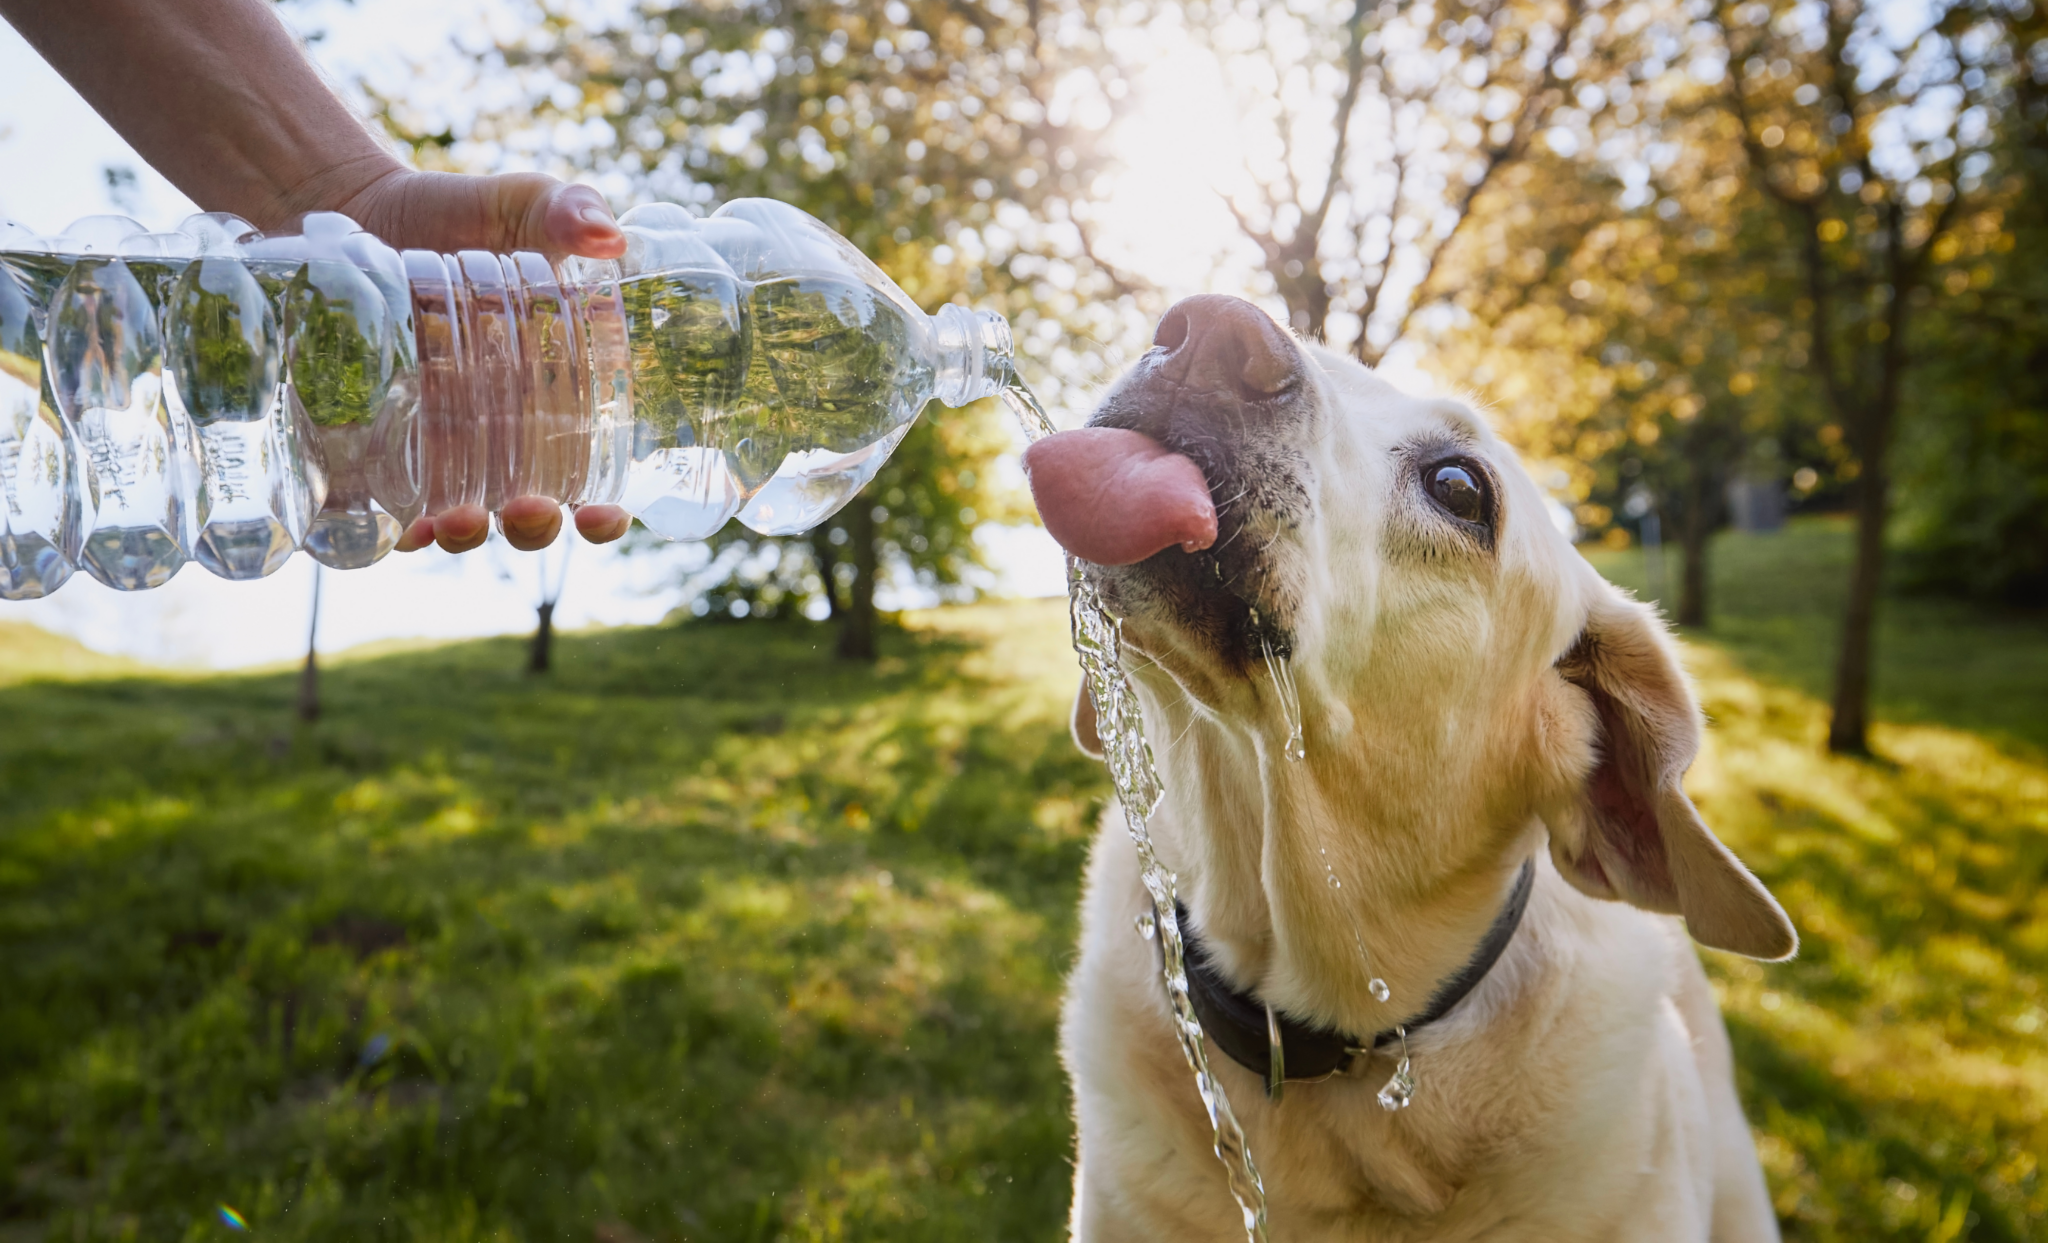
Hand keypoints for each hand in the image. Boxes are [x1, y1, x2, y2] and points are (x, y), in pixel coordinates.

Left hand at [327, 169, 634, 554]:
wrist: (357, 208)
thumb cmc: (458, 214)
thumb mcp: (521, 204)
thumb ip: (568, 210)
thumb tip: (609, 236)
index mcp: (555, 398)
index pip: (594, 475)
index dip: (605, 512)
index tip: (608, 515)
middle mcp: (500, 437)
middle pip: (529, 514)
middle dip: (534, 528)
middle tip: (532, 509)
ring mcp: (435, 447)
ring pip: (459, 521)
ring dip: (466, 535)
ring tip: (463, 520)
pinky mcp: (372, 442)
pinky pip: (385, 506)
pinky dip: (393, 529)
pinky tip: (401, 529)